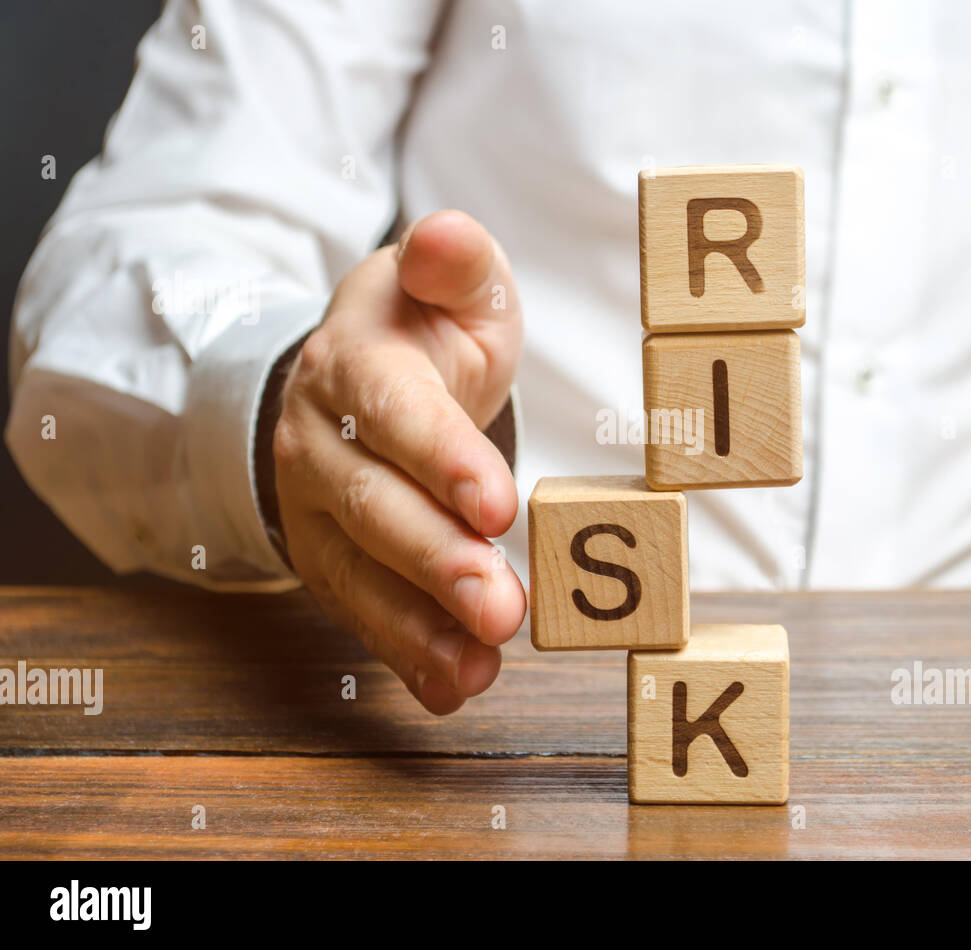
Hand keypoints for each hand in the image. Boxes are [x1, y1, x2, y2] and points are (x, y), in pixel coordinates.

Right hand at [271, 210, 525, 713]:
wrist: (354, 379)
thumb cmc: (424, 331)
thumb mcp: (449, 284)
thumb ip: (455, 263)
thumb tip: (446, 234)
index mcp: (356, 363)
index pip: (393, 412)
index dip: (441, 457)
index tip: (496, 504)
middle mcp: (322, 441)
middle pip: (374, 505)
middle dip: (437, 560)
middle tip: (500, 605)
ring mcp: (317, 509)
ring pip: (360, 572)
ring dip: (421, 624)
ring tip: (480, 663)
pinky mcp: (331, 559)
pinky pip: (363, 612)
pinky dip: (408, 653)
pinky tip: (454, 687)